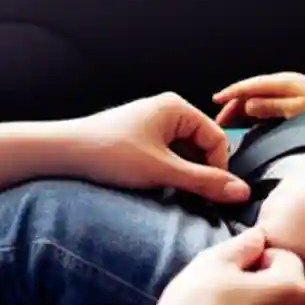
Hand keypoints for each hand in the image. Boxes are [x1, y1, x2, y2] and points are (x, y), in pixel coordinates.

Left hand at [69, 92, 249, 203]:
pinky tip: (154, 185)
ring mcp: (152, 124)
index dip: (219, 169)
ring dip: (182, 174)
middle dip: (199, 172)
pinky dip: (167, 172)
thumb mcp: (162, 171)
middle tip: (190, 197)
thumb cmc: (109, 154)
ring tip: (166, 189)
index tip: (213, 195)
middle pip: (202, 146)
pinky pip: (167, 156)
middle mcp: (167, 110)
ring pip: (184, 154)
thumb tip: (242, 192)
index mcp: (177, 107)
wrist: (62, 153)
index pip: (217, 138)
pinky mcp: (139, 138)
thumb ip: (204, 182)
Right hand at [213, 72, 304, 125]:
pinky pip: (267, 98)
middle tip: (220, 118)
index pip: (248, 86)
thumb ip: (270, 107)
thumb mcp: (295, 110)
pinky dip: (255, 106)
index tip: (215, 101)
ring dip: (243, 105)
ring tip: (231, 118)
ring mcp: (288, 86)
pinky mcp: (293, 94)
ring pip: (257, 94)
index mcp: (280, 83)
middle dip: (233, 103)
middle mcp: (282, 82)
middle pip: (250, 91)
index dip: (230, 94)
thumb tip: (247, 107)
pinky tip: (252, 115)